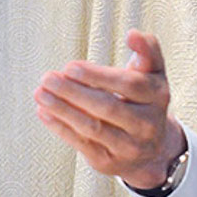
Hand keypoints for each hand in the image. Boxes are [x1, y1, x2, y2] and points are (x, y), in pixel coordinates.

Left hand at [34, 29, 186, 188]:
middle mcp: (147, 124)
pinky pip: (81, 144)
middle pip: (108, 108)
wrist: (151, 149)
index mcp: (157, 97)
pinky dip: (60, 127)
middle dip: (74, 92)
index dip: (98, 76)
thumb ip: (147, 50)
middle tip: (48, 78)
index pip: (129, 85)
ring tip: (39, 93)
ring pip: (92, 127)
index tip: (70, 66)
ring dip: (62, 109)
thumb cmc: (143, 100)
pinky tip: (43, 111)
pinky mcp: (108, 162)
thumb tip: (134, 34)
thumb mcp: (152, 74)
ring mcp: (128, 147)